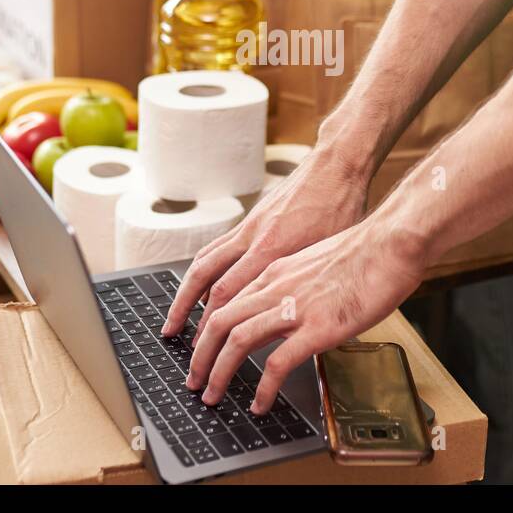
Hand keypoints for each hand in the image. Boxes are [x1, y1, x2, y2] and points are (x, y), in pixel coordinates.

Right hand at [162, 151, 369, 340]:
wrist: (336, 166)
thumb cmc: (341, 206)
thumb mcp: (330, 252)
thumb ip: (304, 282)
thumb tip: (297, 316)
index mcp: (272, 249)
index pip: (229, 293)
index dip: (212, 323)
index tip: (202, 345)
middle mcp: (254, 238)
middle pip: (206, 279)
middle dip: (185, 310)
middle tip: (171, 332)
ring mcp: (250, 227)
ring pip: (205, 260)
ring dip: (186, 289)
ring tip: (176, 312)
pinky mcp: (252, 219)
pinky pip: (218, 247)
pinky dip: (205, 268)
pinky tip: (205, 285)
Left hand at [184, 219, 425, 410]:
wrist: (391, 242)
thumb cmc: (365, 250)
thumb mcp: (315, 262)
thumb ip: (296, 284)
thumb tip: (291, 306)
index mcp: (275, 271)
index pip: (226, 301)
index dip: (207, 330)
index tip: (202, 350)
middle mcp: (276, 286)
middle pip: (219, 321)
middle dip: (200, 355)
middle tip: (194, 380)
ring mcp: (295, 307)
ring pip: (237, 340)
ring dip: (219, 372)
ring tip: (213, 395)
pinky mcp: (318, 327)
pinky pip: (278, 363)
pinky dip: (263, 387)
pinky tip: (261, 403)